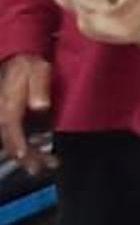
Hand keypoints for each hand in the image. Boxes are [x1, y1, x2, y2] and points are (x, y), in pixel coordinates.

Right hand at [0, 55, 53, 173]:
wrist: (16, 58)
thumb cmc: (28, 64)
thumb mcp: (37, 69)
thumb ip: (40, 87)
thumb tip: (41, 106)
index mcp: (8, 104)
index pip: (10, 127)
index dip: (17, 143)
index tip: (24, 156)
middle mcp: (2, 114)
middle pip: (9, 140)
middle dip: (26, 156)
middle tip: (45, 166)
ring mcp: (4, 117)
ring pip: (10, 142)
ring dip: (28, 155)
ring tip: (49, 164)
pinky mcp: (8, 119)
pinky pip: (13, 137)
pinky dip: (24, 147)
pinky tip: (38, 154)